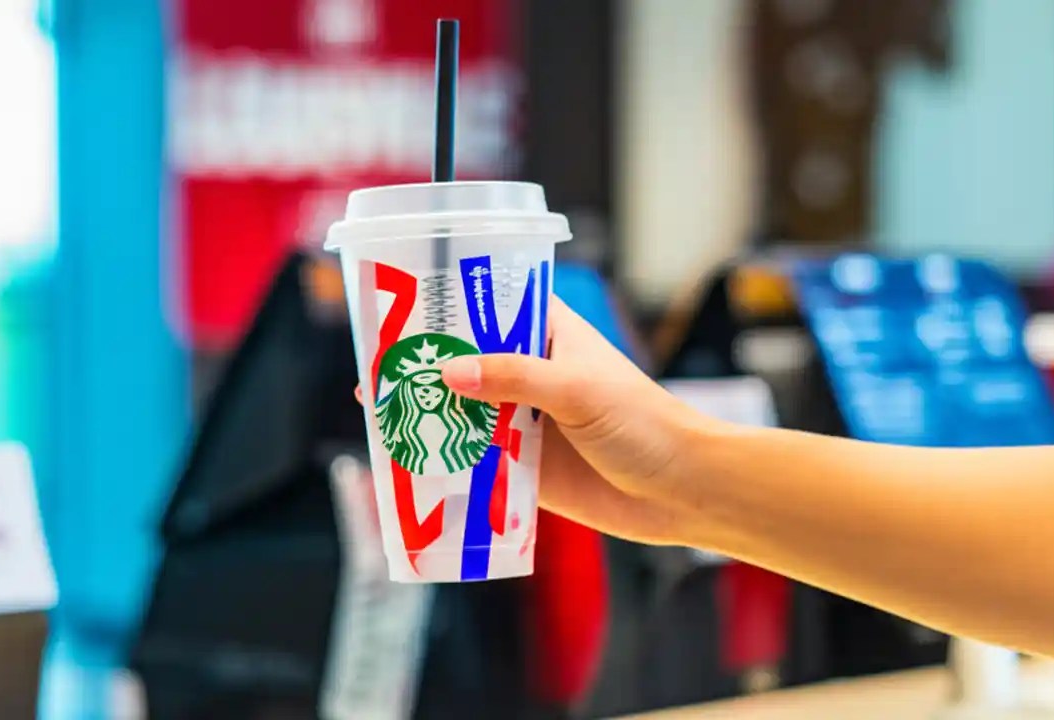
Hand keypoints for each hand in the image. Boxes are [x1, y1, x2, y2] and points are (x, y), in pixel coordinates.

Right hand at [357, 299, 715, 544]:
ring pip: (463, 412)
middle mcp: (530, 373)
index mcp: (547, 334)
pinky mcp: (522, 468)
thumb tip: (448, 373)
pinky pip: (474, 460)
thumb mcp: (577, 388)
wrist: (681, 490)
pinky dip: (445, 460)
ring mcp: (523, 422)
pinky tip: (409, 462)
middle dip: (423, 367)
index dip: (444, 307)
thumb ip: (514, 378)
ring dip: (429, 415)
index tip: (398, 309)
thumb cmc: (643, 423)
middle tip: (373, 370)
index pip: (487, 306)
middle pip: (464, 362)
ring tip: (378, 414)